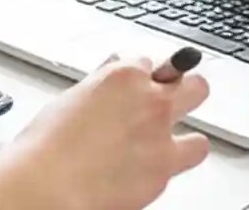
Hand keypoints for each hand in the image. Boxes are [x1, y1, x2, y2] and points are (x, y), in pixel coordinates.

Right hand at [0, 57, 209, 209]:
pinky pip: (177, 169)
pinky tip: (142, 170)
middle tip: (171, 102)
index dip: (138, 77)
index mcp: (125, 77)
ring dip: (184, 141)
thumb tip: (110, 83)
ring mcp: (162, 140)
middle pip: (194, 86)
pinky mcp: (164, 173)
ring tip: (162, 148)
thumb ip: (101, 87)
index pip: (147, 64)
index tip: (134, 86)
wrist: (48, 184)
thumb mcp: (71, 99)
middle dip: (185, 93)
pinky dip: (164, 169)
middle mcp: (151, 103)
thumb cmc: (49, 145)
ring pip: (199, 138)